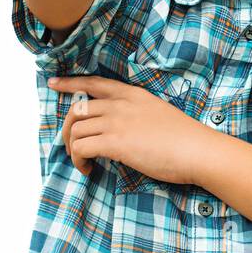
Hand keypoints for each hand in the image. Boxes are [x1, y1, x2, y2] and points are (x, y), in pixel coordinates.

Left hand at [47, 75, 218, 185]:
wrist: (197, 150)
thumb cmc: (184, 138)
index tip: (53, 84)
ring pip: (75, 130)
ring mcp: (117, 122)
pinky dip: (79, 161)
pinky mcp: (116, 143)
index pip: (93, 82)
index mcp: (132, 93)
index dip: (69, 83)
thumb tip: (117, 127)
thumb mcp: (157, 112)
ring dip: (73, 149)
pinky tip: (89, 170)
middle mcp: (120, 104)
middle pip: (76, 109)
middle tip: (72, 146)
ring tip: (84, 163)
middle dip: (67, 129)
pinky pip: (82, 149)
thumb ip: (134, 113)